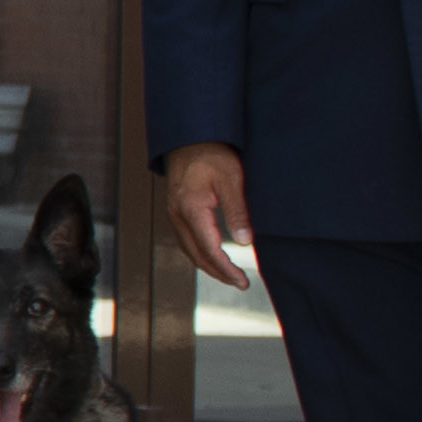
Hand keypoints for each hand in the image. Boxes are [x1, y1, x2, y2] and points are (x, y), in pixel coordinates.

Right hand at [160, 142, 256, 287]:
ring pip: (189, 250)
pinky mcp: (177, 210)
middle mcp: (178, 215)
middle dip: (218, 273)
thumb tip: (246, 242)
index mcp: (191, 209)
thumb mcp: (232, 179)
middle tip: (240, 284)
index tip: (242, 280)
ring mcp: (174, 213)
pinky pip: (186, 240)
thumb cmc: (212, 154)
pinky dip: (201, 253)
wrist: (190, 137)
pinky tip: (213, 255)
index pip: (209, 249)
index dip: (226, 269)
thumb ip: (238, 211)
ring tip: (229, 275)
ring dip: (209, 265)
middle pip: (196, 255)